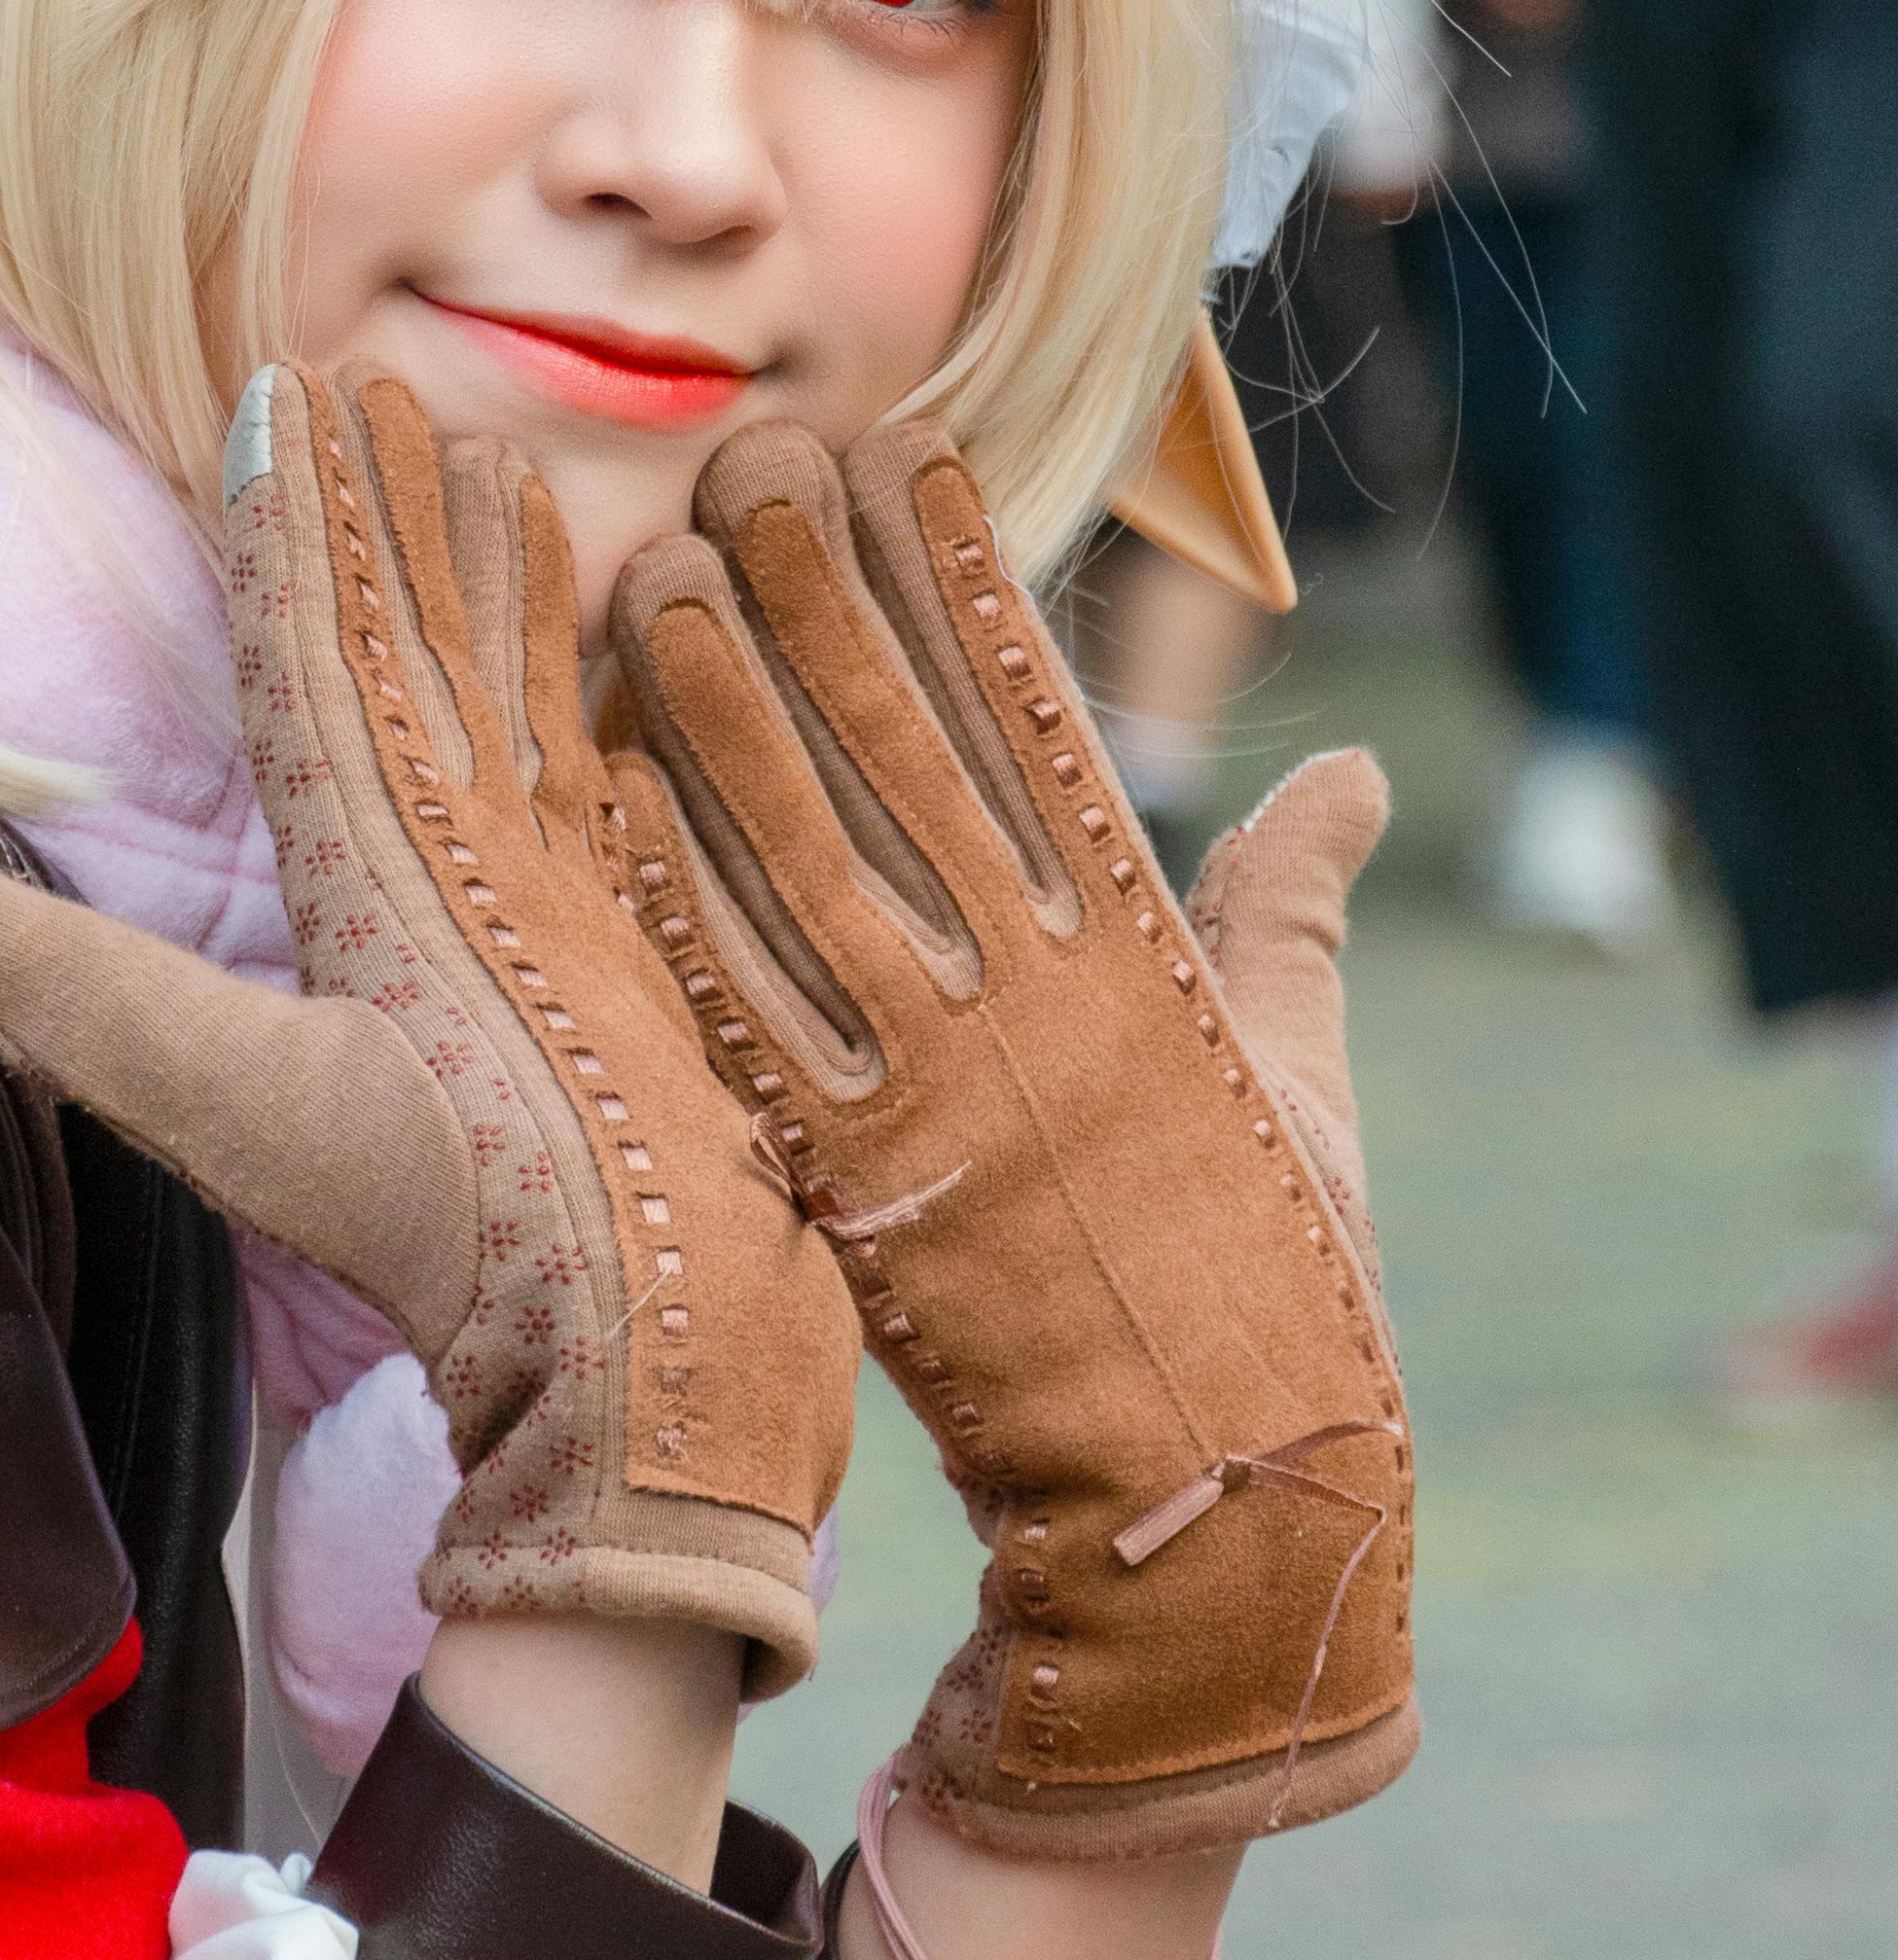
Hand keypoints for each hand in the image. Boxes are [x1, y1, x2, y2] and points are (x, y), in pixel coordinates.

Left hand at [0, 365, 856, 1691]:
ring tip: (472, 437)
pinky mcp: (642, 939)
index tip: (278, 401)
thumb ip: (91, 1005)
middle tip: (367, 374)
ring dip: (473, 559)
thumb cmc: (464, 1238)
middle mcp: (447, 867)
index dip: (292, 528)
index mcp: (357, 874)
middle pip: (401, 646)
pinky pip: (598, 759)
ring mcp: (549, 899)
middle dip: (379, 508)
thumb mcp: (237, 1103)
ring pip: (497, 686)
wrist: (648, 1350)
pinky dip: (588, 661)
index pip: (307, 658)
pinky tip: (612, 576)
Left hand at [610, 422, 1414, 1860]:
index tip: (906, 457)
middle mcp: (1037, 996)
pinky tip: (616, 795)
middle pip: (909, 759)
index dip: (967, 587)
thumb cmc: (1274, 1291)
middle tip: (746, 455)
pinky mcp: (860, 1182)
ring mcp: (944, 1085)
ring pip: (812, 860)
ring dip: (726, 716)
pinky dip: (685, 901)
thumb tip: (1345, 772)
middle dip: (824, 600)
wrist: (1223, 1504)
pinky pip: (749, 1013)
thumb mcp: (1302, 1082)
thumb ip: (1293, 917)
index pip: (1040, 724)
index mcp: (1146, 954)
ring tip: (656, 573)